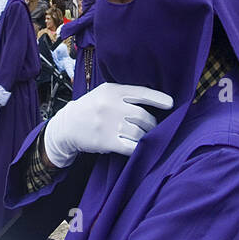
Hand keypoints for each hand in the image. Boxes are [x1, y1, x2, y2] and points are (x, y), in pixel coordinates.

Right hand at [42, 81, 173, 168]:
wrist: (67, 126)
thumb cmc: (90, 108)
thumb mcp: (103, 93)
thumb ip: (124, 93)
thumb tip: (152, 99)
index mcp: (112, 91)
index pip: (141, 93)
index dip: (158, 99)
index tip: (171, 104)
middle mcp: (111, 106)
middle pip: (143, 116)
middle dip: (152, 124)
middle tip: (152, 127)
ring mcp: (109, 124)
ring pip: (139, 133)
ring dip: (145, 137)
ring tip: (143, 137)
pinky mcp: (106, 141)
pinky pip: (131, 147)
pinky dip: (138, 148)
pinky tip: (139, 148)